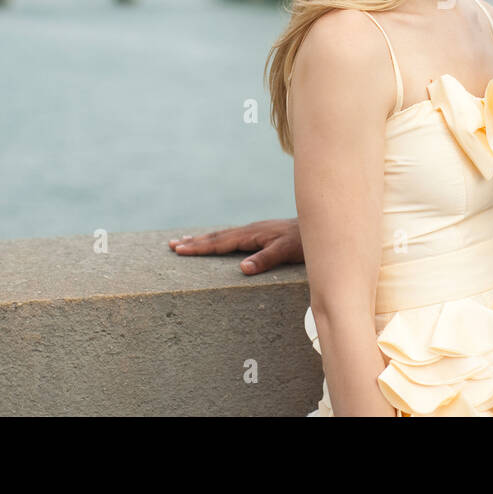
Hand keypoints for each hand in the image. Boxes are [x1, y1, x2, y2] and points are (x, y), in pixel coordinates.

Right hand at [168, 218, 302, 273]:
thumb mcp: (287, 252)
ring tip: (185, 242)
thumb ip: (266, 259)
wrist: (321, 225)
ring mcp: (255, 231)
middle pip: (216, 236)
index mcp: (252, 234)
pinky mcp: (261, 233)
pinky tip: (217, 242)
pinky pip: (233, 236)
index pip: (219, 242)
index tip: (179, 249)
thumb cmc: (305, 242)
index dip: (198, 247)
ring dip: (203, 239)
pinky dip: (218, 239)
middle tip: (171, 245)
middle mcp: (250, 230)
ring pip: (223, 235)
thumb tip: (242, 268)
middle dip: (194, 241)